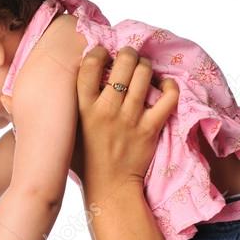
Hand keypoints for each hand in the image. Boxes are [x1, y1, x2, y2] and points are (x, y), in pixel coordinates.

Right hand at [76, 46, 178, 195]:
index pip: (89, 66)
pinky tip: (164, 86)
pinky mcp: (150, 128)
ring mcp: (130, 119)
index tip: (102, 54)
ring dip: (145, 65)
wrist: (109, 187)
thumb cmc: (86, 160)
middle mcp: (107, 110)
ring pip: (144, 74)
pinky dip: (169, 87)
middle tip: (128, 57)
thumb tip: (76, 77)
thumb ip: (71, 106)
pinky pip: (168, 97)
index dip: (98, 52)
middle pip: (122, 63)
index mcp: (83, 109)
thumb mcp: (69, 131)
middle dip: (127, 54)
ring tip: (143, 68)